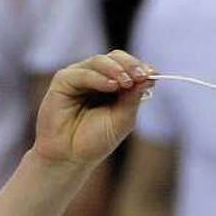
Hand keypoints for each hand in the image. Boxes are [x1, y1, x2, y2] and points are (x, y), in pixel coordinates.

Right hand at [34, 51, 153, 165]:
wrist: (70, 158)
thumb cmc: (94, 141)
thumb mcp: (122, 119)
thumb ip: (133, 97)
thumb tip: (150, 75)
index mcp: (111, 85)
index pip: (127, 66)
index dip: (140, 67)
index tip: (152, 74)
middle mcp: (95, 78)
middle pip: (115, 57)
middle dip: (130, 65)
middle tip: (141, 76)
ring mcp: (78, 78)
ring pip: (99, 61)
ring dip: (116, 69)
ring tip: (126, 83)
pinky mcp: (62, 82)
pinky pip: (83, 73)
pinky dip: (98, 78)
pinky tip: (110, 86)